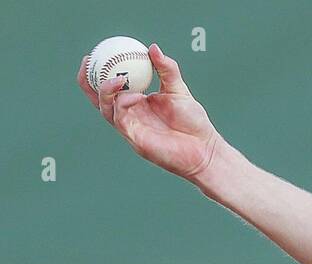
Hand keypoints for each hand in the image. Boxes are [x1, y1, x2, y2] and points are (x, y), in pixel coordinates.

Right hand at [78, 43, 224, 181]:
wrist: (205, 149)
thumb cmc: (193, 122)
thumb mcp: (179, 90)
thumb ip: (167, 69)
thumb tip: (153, 47)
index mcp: (136, 102)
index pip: (109, 85)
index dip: (97, 70)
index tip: (94, 52)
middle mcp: (129, 115)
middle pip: (97, 97)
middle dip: (87, 79)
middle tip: (89, 61)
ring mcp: (130, 128)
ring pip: (105, 108)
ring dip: (107, 91)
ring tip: (119, 78)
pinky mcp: (135, 140)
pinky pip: (121, 120)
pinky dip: (124, 105)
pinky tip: (136, 96)